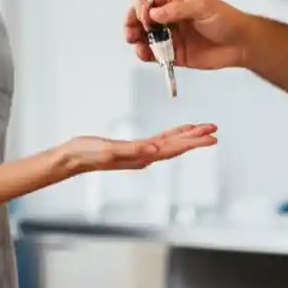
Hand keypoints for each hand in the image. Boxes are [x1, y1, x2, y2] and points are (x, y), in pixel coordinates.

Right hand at [56, 123, 218, 176]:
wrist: (72, 158)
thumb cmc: (88, 154)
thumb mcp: (110, 150)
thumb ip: (132, 150)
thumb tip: (154, 150)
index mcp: (142, 156)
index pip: (174, 148)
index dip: (194, 142)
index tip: (211, 137)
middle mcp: (145, 156)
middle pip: (177, 145)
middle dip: (196, 138)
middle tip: (214, 129)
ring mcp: (140, 152)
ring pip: (170, 142)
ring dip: (187, 135)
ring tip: (203, 129)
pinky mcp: (134, 147)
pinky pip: (159, 139)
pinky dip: (172, 134)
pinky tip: (178, 132)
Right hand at [124, 0, 250, 69]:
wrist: (241, 44)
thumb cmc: (226, 19)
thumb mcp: (203, 7)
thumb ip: (177, 10)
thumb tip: (154, 13)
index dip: (143, 6)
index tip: (146, 16)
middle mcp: (170, 16)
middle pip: (143, 16)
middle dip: (133, 22)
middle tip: (131, 31)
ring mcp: (172, 35)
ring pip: (146, 35)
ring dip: (136, 38)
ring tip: (136, 43)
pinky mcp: (175, 53)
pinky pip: (155, 53)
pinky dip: (146, 54)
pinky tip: (144, 54)